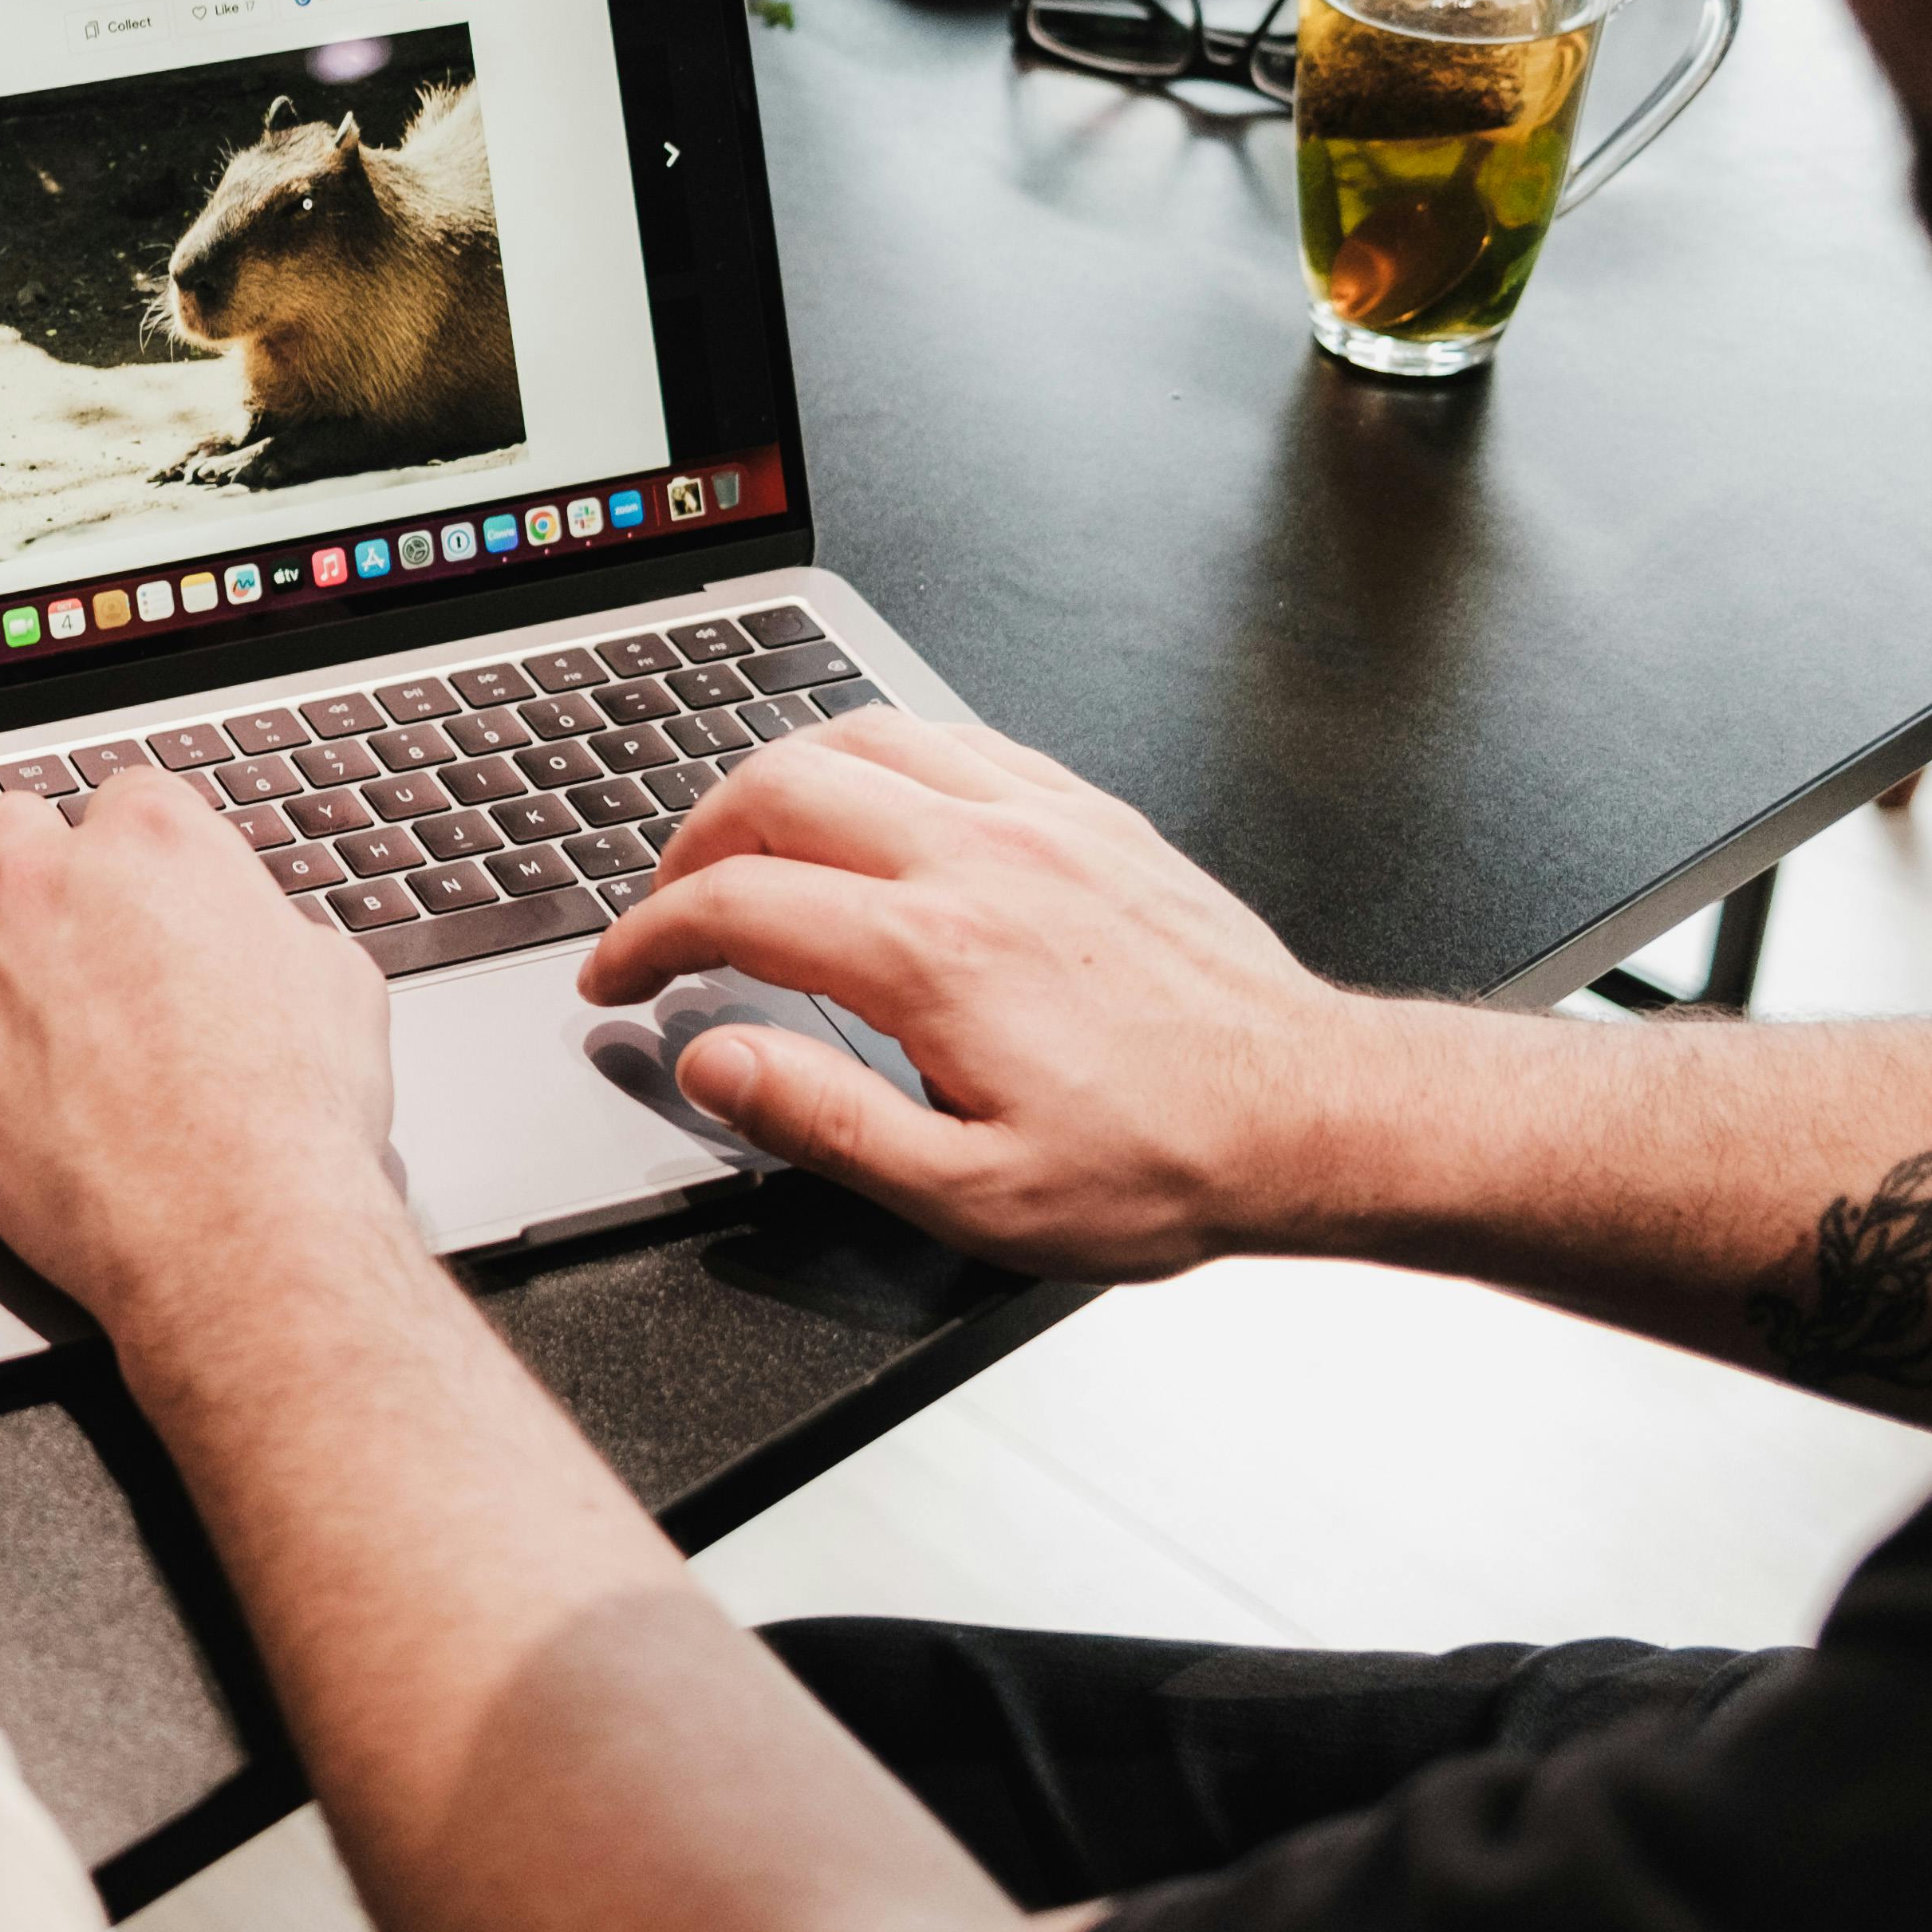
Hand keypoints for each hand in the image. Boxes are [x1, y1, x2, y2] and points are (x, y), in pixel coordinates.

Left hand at [0, 771, 409, 1335]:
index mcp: (157, 844)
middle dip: (31, 871)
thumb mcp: (334, 984)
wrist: (240, 1227)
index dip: (130, 852)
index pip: (121, 799)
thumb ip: (273, 931)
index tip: (136, 894)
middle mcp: (49, 884)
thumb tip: (261, 937)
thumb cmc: (295, 1117)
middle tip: (58, 930)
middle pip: (7, 826)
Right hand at [581, 713, 1407, 1278]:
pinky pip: (954, 738)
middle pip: (778, 789)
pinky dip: (879, 757)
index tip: (618, 978)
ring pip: (861, 735)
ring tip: (746, 847)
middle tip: (665, 910)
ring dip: (776, 782)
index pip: (735, 905)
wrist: (1313, 1117)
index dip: (645, 939)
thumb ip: (821, 1121)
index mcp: (933, 955)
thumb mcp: (971, 1196)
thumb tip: (711, 1062)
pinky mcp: (1089, 814)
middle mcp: (978, 860)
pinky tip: (870, 810)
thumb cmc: (1162, 1166)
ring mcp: (1039, 821)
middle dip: (690, 844)